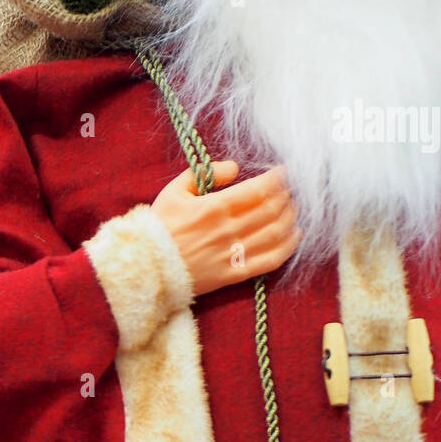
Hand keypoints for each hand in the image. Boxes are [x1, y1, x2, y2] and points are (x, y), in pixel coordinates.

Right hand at [151, 161, 299, 296]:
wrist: (145, 266)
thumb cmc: (159, 226)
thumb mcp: (175, 190)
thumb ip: (206, 173)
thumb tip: (235, 167)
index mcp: (214, 207)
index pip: (259, 189)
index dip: (277, 178)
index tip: (283, 172)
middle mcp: (228, 230)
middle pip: (272, 210)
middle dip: (286, 196)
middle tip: (289, 189)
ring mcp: (233, 254)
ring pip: (276, 233)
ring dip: (291, 217)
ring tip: (292, 208)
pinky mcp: (234, 274)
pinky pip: (270, 261)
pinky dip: (288, 247)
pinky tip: (295, 236)